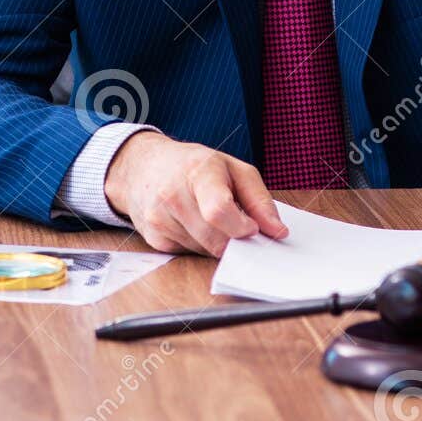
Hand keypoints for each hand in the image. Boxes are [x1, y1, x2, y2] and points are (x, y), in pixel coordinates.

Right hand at [103, 131, 288, 255]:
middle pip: (214, 238)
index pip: (219, 210)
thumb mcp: (233, 168)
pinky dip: (198, 245)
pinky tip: (193, 224)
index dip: (240, 227)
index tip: (252, 228)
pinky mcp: (152, 237)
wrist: (143, 166)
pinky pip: (188, 254)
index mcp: (198, 172)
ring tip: (210, 217)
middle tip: (237, 226)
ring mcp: (158, 218)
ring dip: (216, 242)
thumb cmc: (194, 166)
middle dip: (234, 239)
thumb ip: (259, 199)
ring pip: (204, 250)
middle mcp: (172, 195)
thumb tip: (278, 232)